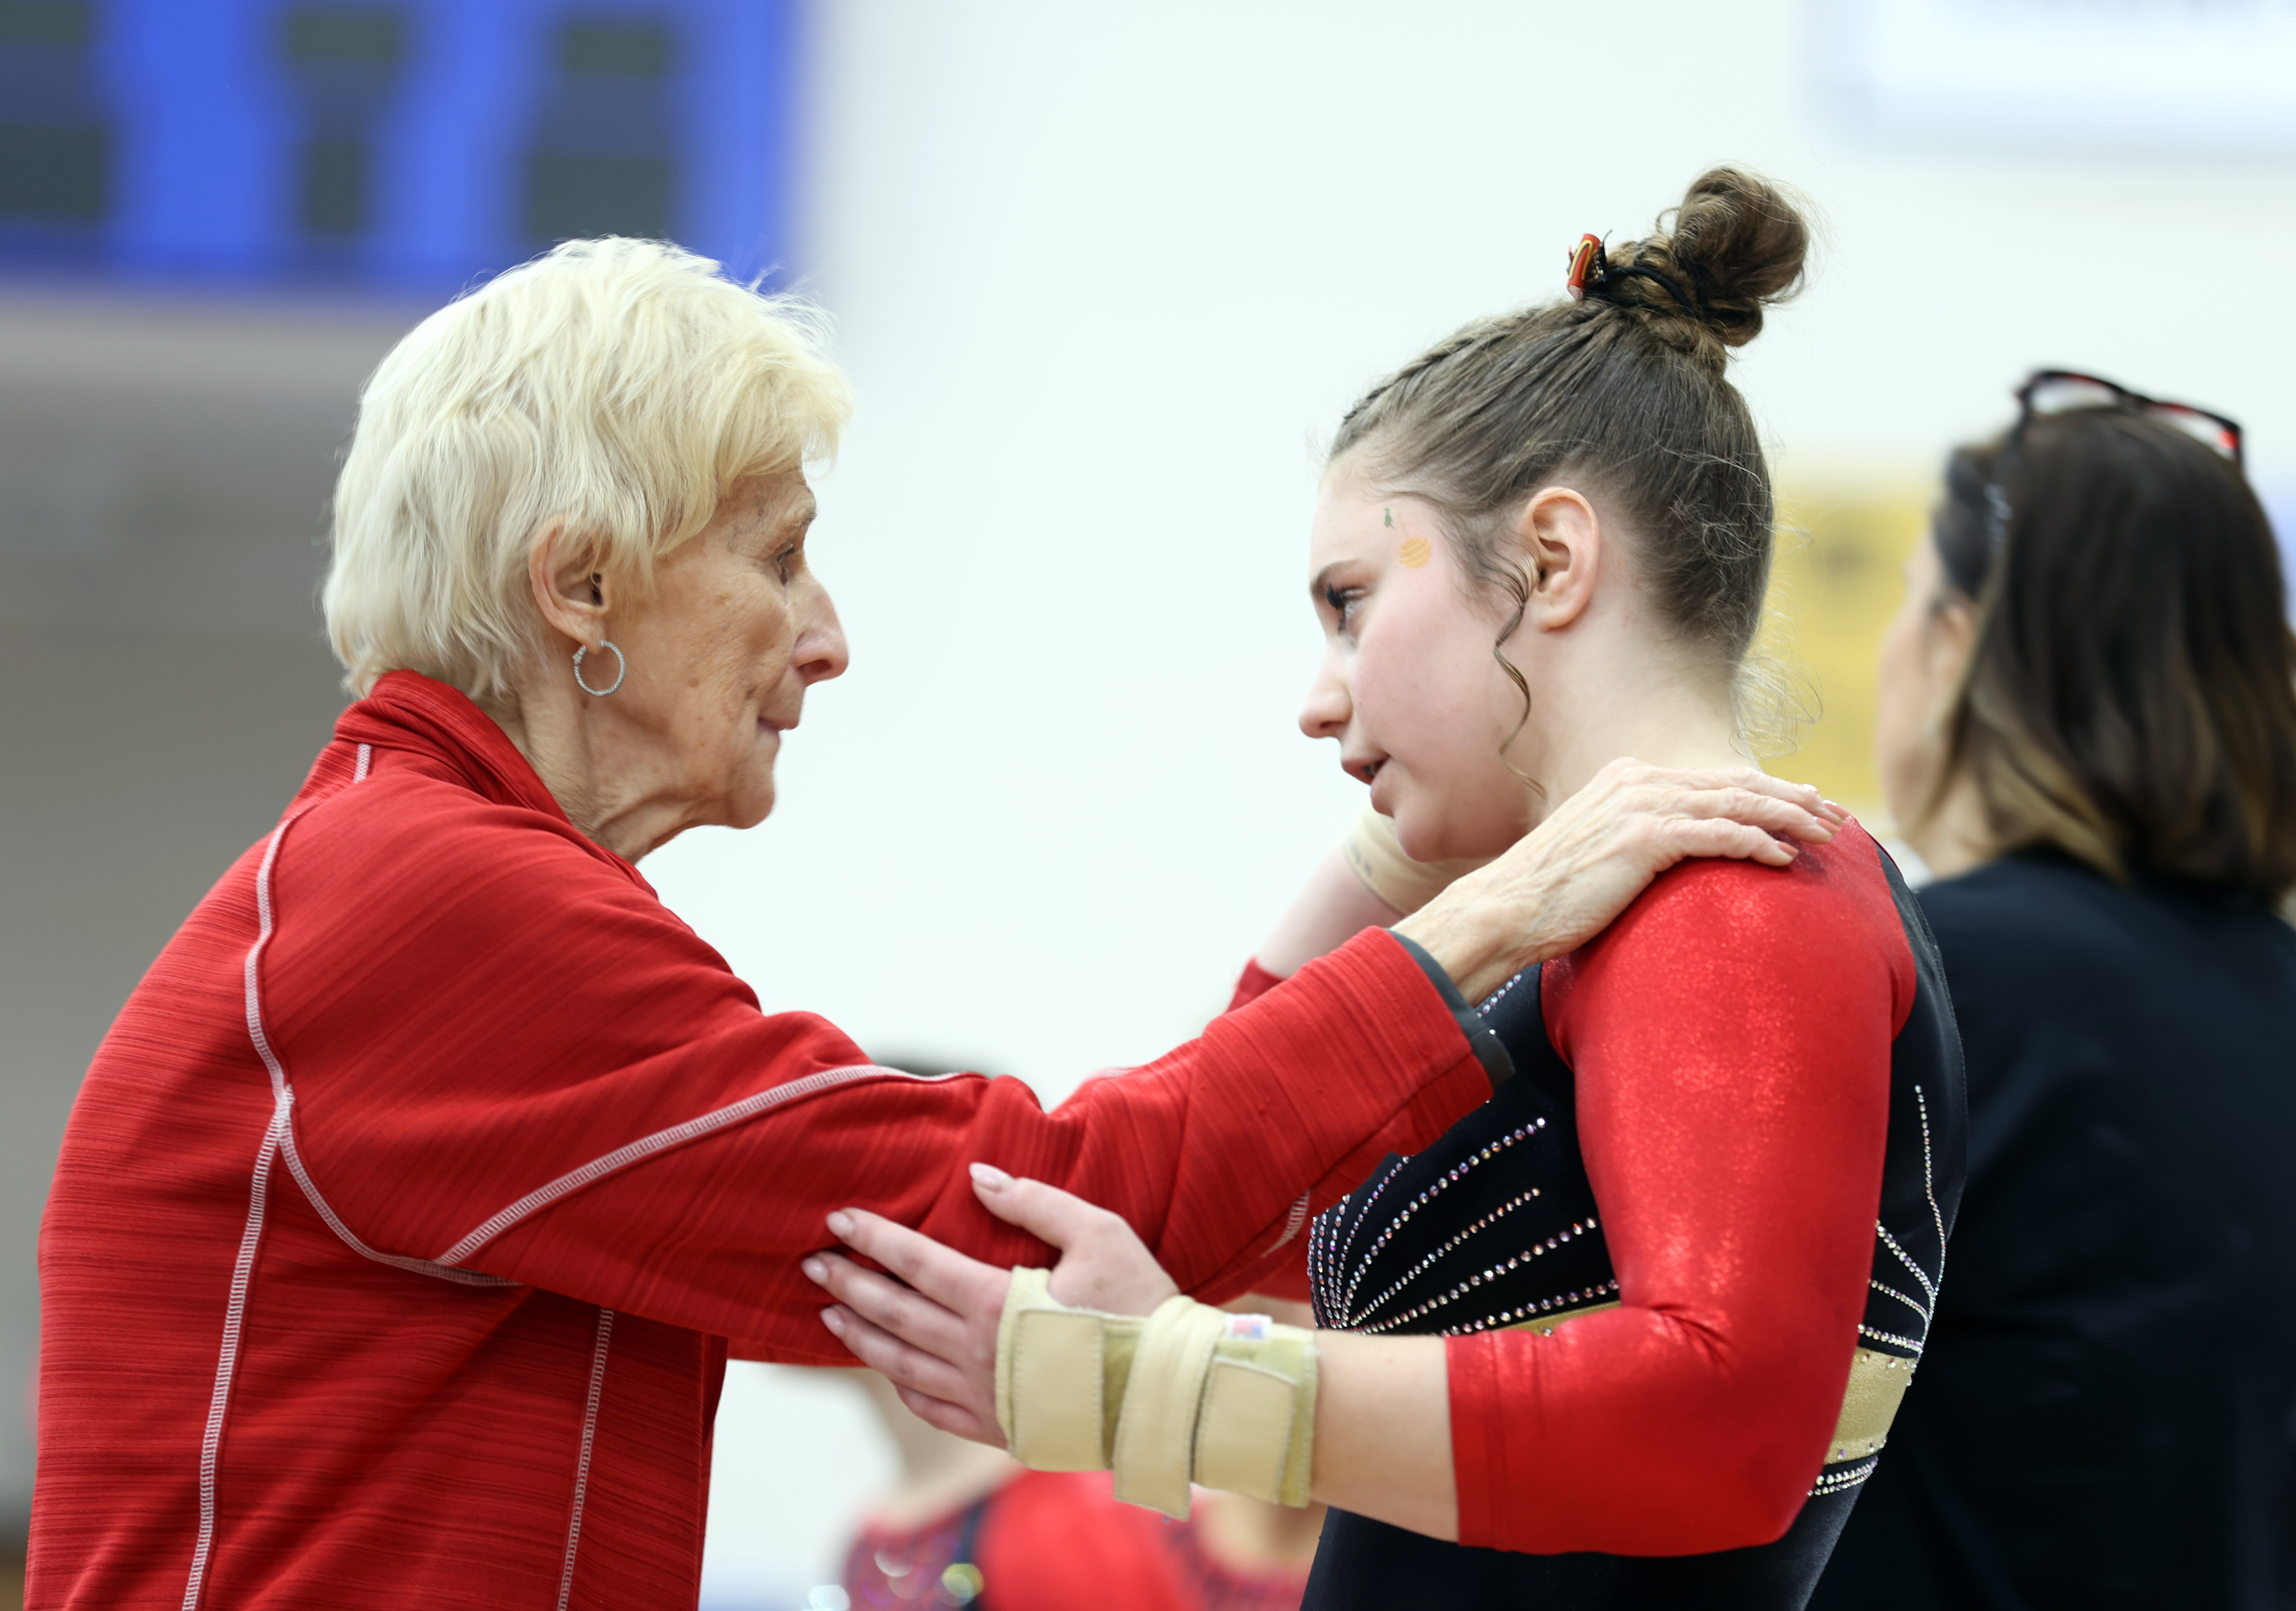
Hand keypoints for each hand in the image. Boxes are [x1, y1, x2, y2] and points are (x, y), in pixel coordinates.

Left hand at [802, 1164, 1180, 1444]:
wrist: (1172, 1392)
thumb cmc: (1141, 1304)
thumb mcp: (1098, 1232)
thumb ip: (1033, 1202)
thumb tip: (977, 1178)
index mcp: (995, 1302)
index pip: (915, 1262)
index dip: (872, 1239)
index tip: (836, 1219)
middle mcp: (976, 1353)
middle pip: (895, 1314)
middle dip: (849, 1284)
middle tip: (811, 1265)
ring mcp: (984, 1397)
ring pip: (902, 1365)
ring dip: (861, 1337)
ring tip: (831, 1315)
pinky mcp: (998, 1429)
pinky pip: (933, 1408)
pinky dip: (903, 1386)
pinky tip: (889, 1371)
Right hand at [1395, 760, 1846, 1001]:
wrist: (1508, 907)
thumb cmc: (1550, 893)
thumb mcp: (1600, 849)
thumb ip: (1640, 837)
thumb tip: (1679, 853)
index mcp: (1628, 778)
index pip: (1714, 779)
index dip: (1767, 789)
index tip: (1806, 804)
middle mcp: (1638, 781)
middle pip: (1735, 783)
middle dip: (1793, 798)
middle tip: (1837, 815)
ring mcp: (1641, 805)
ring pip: (1736, 803)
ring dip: (1789, 818)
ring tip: (1827, 835)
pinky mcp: (1644, 836)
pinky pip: (1718, 834)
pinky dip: (1757, 843)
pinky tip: (1784, 859)